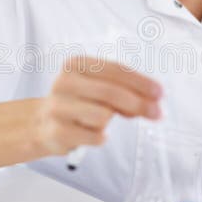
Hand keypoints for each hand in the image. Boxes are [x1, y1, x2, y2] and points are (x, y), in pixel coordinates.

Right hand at [33, 56, 161, 154]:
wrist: (41, 124)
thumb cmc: (78, 102)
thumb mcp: (98, 88)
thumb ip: (125, 90)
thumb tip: (153, 101)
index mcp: (75, 64)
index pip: (115, 70)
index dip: (141, 82)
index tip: (159, 93)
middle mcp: (64, 82)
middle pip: (111, 92)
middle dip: (138, 104)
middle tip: (156, 113)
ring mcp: (58, 107)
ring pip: (103, 115)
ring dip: (110, 120)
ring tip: (100, 121)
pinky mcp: (57, 131)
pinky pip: (95, 136)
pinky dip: (100, 137)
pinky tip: (92, 133)